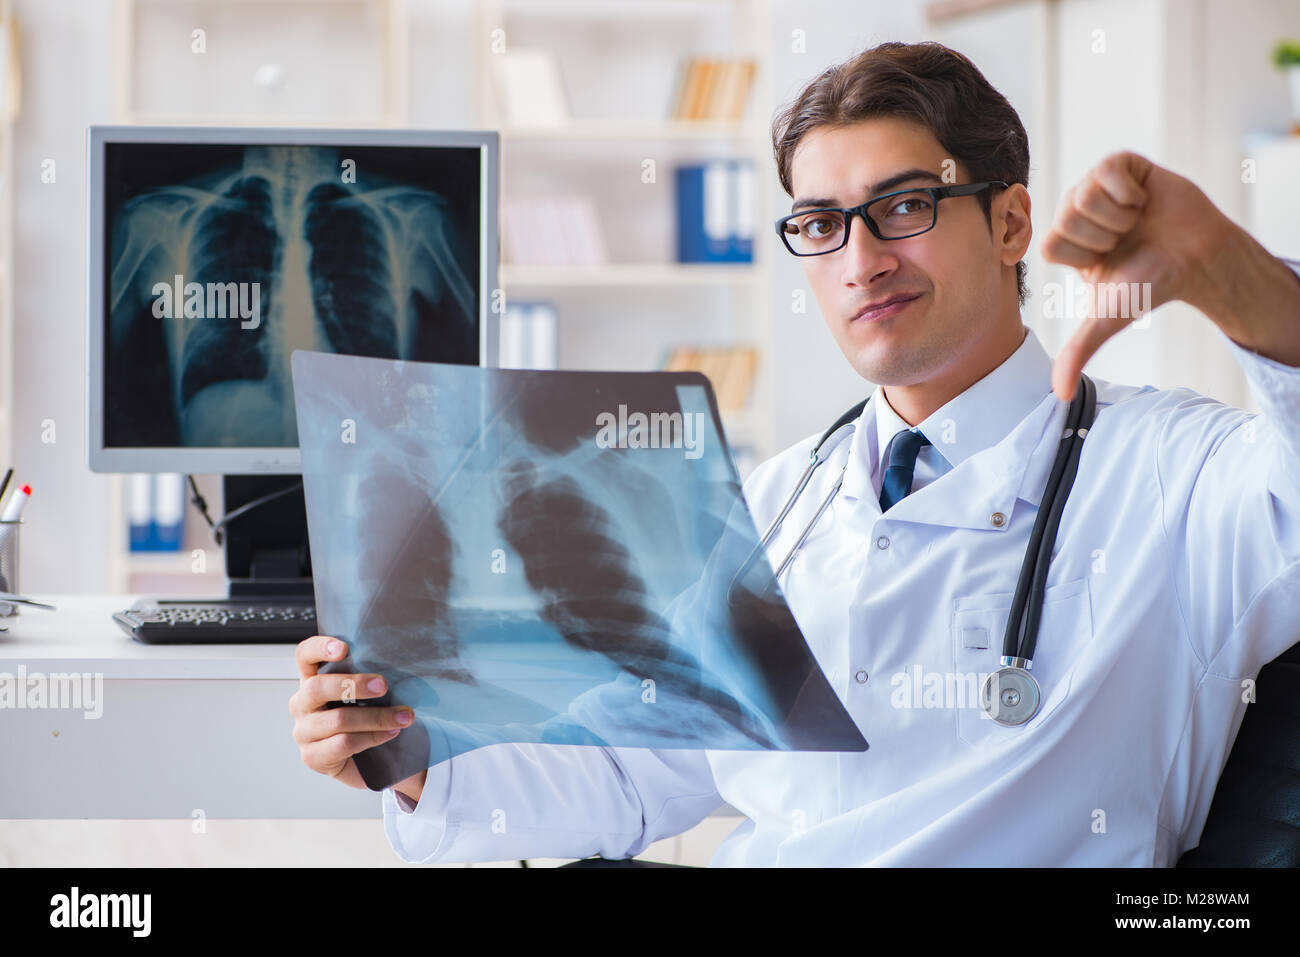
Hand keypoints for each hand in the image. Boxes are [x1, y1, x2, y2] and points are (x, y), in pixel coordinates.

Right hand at [289, 634, 422, 793]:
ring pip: (338, 719)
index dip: (320, 648)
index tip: (344, 648)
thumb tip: (400, 666)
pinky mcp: (313, 757)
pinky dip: (372, 737)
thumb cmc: (365, 721)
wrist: (367, 762)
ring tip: (403, 717)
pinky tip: (390, 733)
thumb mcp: (365, 695)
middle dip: (354, 684)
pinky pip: (343, 744)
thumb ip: (368, 679)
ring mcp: (304, 732)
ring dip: (375, 717)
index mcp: (311, 680)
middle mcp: (302, 704)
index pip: (305, 656)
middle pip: (317, 688)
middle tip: (383, 685)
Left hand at [1041, 150, 1230, 399]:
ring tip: (1136, 222)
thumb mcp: (1108, 318)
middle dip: (1103, 236)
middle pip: (1065, 216)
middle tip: (1126, 241)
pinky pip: (1107, 168)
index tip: (1107, 261)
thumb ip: (1078, 351)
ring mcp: (1097, 187)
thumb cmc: (1151, 285)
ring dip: (1118, 215)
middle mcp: (1076, 214)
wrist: (1198, 258)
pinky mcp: (1121, 165)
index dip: (1083, 255)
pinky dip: (1128, 190)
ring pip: (1085, 193)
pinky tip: (1142, 200)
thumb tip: (1061, 397)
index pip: (1050, 243)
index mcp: (1067, 245)